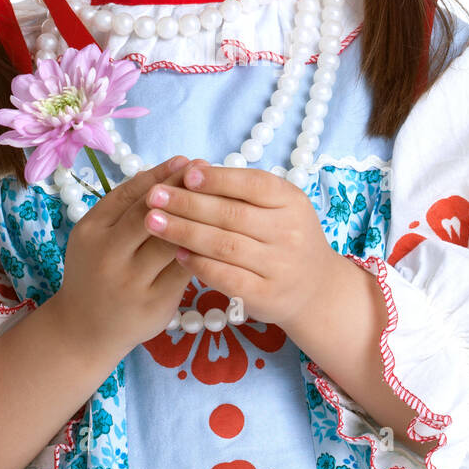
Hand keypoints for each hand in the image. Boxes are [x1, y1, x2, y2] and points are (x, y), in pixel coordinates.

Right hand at [58, 155, 197, 356]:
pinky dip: (201, 248)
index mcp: (91, 231)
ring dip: (196, 217)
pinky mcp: (155, 303)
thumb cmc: (96, 271)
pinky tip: (217, 233)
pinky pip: (184, 268)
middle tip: (208, 172)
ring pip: (171, 241)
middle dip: (182, 190)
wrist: (85, 330)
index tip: (187, 161)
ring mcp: (131, 282)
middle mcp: (108, 256)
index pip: (131, 194)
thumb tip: (172, 168)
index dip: (162, 174)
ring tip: (218, 199)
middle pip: (151, 214)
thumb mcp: (97, 235)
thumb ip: (126, 206)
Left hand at [141, 159, 340, 333]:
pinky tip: (175, 253)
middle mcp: (290, 232)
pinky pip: (226, 277)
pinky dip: (198, 264)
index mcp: (292, 202)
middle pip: (232, 214)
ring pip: (224, 245)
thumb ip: (242, 192)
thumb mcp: (278, 208)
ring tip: (153, 222)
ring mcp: (280, 266)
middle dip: (188, 204)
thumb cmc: (284, 238)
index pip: (253, 185)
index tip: (184, 174)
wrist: (316, 290)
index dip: (218, 179)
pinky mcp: (266, 295)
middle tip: (154, 196)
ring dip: (184, 232)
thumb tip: (192, 173)